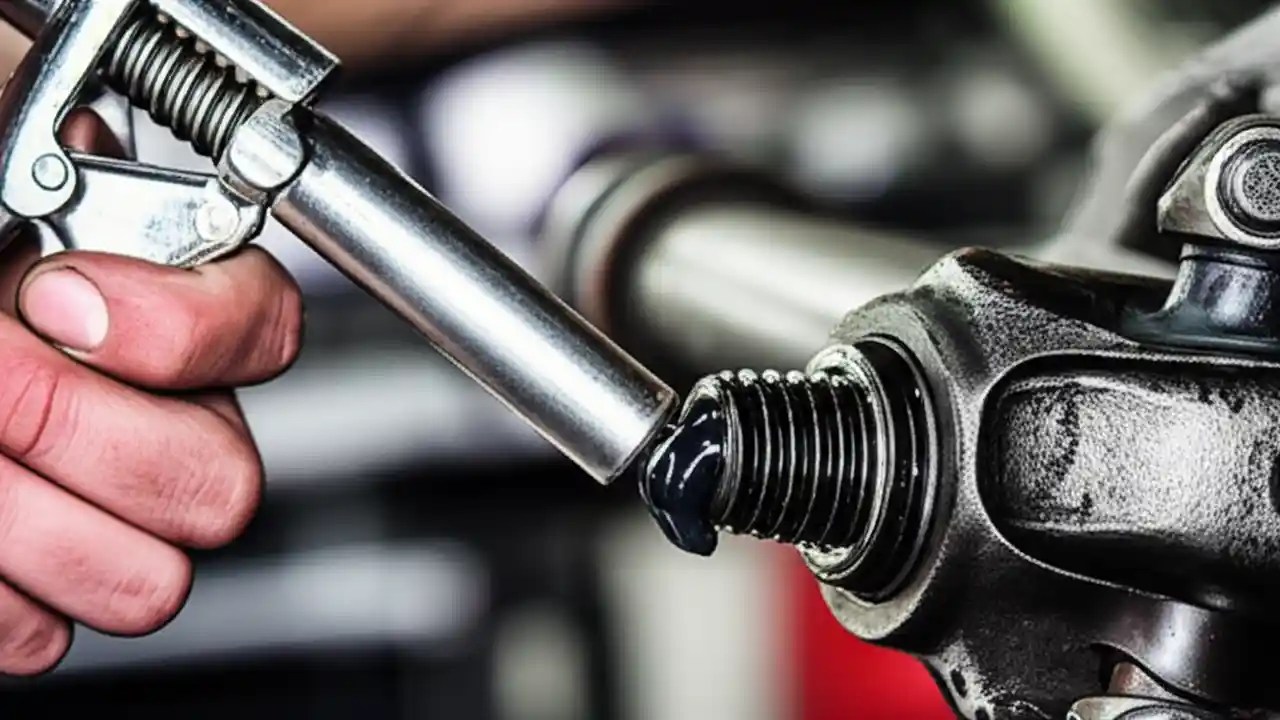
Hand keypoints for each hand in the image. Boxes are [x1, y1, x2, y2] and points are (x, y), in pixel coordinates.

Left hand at [0, 116, 302, 674]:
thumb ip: (44, 159)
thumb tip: (89, 172)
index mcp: (163, 309)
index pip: (264, 331)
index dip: (176, 331)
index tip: (53, 296)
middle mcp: (162, 420)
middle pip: (223, 483)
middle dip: (81, 430)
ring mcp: (108, 517)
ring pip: (152, 583)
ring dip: (27, 520)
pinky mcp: (37, 599)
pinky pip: (40, 638)